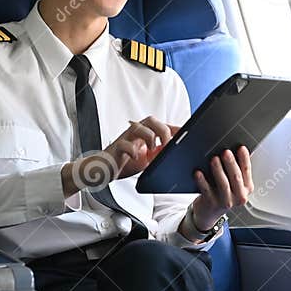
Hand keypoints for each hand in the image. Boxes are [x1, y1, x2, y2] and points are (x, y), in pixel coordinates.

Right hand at [62, 116, 179, 195]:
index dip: (175, 128)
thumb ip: (159, 155)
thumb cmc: (125, 163)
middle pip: (150, 120)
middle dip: (163, 129)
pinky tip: (139, 157)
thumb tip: (176, 156)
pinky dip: (133, 150)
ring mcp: (125, 139)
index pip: (162, 126)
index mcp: (144, 134)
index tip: (187, 134)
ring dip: (150, 137)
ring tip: (154, 149)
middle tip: (169, 143)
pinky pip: (124, 144)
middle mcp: (135, 133)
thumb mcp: (147, 159)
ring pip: (138, 127)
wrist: (103, 170)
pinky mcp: (116, 148)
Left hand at [191, 145, 252, 229]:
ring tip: (214, 159)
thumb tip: (234, 149)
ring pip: (223, 184)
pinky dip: (202, 181)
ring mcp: (226, 202)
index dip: (244, 159)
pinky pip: (206, 190)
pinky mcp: (212, 204)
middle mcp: (239, 196)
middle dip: (231, 163)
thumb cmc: (221, 193)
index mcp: (246, 188)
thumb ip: (235, 170)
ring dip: (218, 170)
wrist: (209, 212)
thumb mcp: (233, 183)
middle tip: (225, 152)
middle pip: (236, 177)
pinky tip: (198, 172)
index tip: (241, 148)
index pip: (247, 171)